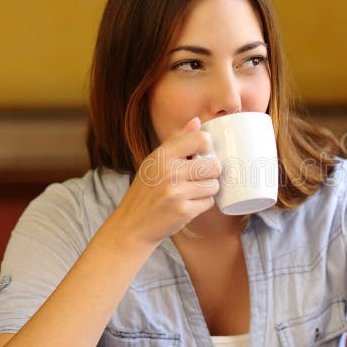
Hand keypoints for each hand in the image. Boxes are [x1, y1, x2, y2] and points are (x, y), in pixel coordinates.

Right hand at [105, 116, 220, 250]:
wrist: (132, 224)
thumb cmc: (145, 191)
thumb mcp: (154, 161)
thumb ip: (176, 140)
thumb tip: (197, 121)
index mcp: (162, 155)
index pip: (200, 139)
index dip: (207, 147)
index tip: (202, 155)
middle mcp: (169, 171)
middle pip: (214, 165)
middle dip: (210, 173)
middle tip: (198, 177)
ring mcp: (176, 192)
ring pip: (213, 185)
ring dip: (207, 190)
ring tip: (192, 192)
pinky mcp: (183, 211)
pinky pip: (209, 202)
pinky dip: (202, 204)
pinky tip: (188, 204)